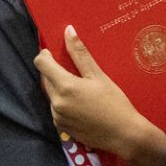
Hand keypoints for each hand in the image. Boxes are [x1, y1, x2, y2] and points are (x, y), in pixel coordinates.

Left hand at [35, 26, 154, 157]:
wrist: (124, 135)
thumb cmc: (114, 102)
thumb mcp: (98, 75)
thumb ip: (80, 53)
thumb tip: (68, 30)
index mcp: (64, 86)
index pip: (41, 64)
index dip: (45, 55)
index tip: (54, 53)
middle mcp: (56, 102)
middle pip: (45, 79)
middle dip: (54, 71)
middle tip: (73, 70)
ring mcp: (57, 117)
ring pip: (51, 94)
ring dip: (58, 87)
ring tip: (80, 88)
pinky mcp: (61, 127)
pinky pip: (56, 108)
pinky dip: (63, 102)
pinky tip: (80, 103)